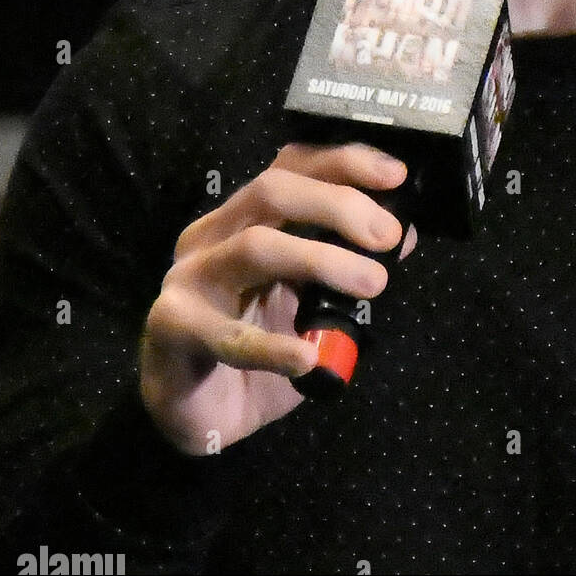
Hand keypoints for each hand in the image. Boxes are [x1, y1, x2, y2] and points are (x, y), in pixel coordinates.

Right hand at [138, 142, 416, 454]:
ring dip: (321, 260)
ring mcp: (188, 278)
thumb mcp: (315, 301)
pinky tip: (307, 357)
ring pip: (255, 247)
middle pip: (272, 192)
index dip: (343, 163)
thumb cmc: (259, 345)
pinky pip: (225, 335)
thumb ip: (350, 264)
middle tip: (386, 235)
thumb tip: (403, 234)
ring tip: (373, 284)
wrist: (200, 412)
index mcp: (244, 218)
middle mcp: (213, 235)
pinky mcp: (171, 328)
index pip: (291, 167)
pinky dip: (272, 347)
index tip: (396, 175)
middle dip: (337, 204)